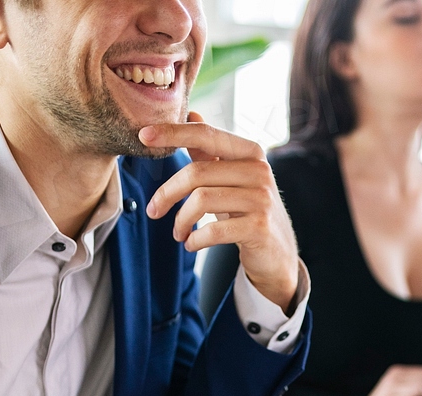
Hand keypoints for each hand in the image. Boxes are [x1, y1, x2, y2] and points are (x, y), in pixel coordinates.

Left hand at [140, 113, 299, 312]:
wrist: (278, 255)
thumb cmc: (249, 213)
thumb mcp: (231, 179)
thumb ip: (211, 150)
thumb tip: (191, 113)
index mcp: (251, 153)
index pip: (206, 134)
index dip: (172, 133)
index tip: (143, 137)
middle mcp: (259, 171)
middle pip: (197, 173)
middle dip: (167, 193)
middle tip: (153, 211)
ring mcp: (262, 199)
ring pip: (202, 201)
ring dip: (180, 221)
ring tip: (177, 233)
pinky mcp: (259, 228)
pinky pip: (213, 230)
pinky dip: (195, 239)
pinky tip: (190, 244)